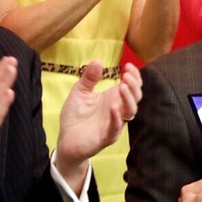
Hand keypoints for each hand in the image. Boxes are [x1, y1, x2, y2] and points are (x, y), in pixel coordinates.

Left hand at [54, 62, 142, 189]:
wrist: (65, 140)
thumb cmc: (75, 116)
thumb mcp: (80, 92)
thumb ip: (89, 78)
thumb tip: (98, 60)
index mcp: (114, 98)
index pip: (132, 86)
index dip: (134, 76)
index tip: (128, 65)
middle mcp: (118, 110)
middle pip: (136, 97)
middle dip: (134, 85)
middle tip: (126, 75)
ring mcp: (114, 124)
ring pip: (130, 112)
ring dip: (129, 98)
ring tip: (122, 86)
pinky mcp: (106, 137)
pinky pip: (116, 128)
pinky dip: (117, 118)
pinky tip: (113, 107)